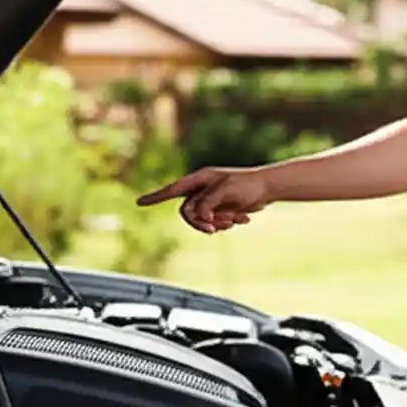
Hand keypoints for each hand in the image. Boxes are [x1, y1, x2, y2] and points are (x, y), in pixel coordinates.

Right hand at [136, 167, 271, 233]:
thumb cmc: (248, 184)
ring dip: (217, 224)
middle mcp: (202, 190)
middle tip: (215, 227)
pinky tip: (243, 218)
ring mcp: (211, 201)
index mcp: (200, 179)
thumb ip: (208, 202)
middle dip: (201, 222)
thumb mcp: (226, 191)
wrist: (268, 189)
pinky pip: (214, 224)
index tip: (139, 202)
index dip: (155, 197)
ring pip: (201, 221)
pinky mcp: (220, 210)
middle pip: (187, 213)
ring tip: (235, 220)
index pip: (172, 190)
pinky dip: (227, 224)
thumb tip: (198, 215)